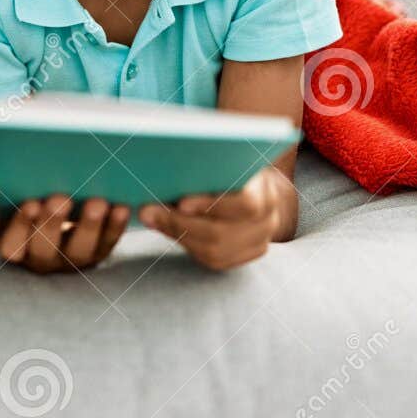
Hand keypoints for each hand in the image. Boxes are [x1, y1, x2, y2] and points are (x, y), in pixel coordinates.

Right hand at [0, 195, 130, 273]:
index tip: (26, 201)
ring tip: (96, 203)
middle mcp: (39, 258)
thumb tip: (5, 150)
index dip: (18, 224)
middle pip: (44, 248)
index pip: (11, 242)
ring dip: (88, 226)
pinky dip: (114, 226)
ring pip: (79, 250)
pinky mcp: (96, 254)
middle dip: (52, 223)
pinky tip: (120, 207)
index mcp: (14, 246)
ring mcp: (69, 260)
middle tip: (59, 200)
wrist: (54, 217)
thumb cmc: (28, 197)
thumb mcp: (14, 197)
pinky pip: (106, 244)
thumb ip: (14, 186)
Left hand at [139, 171, 282, 270]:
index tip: (181, 203)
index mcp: (266, 190)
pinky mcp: (247, 255)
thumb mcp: (225, 156)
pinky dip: (188, 246)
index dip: (211, 205)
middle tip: (147, 212)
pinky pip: (215, 261)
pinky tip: (169, 229)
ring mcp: (260, 241)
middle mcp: (268, 219)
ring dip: (178, 235)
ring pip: (215, 252)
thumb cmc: (232, 163)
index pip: (245, 204)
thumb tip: (167, 165)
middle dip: (180, 223)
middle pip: (222, 234)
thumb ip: (205, 159)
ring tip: (152, 219)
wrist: (258, 184)